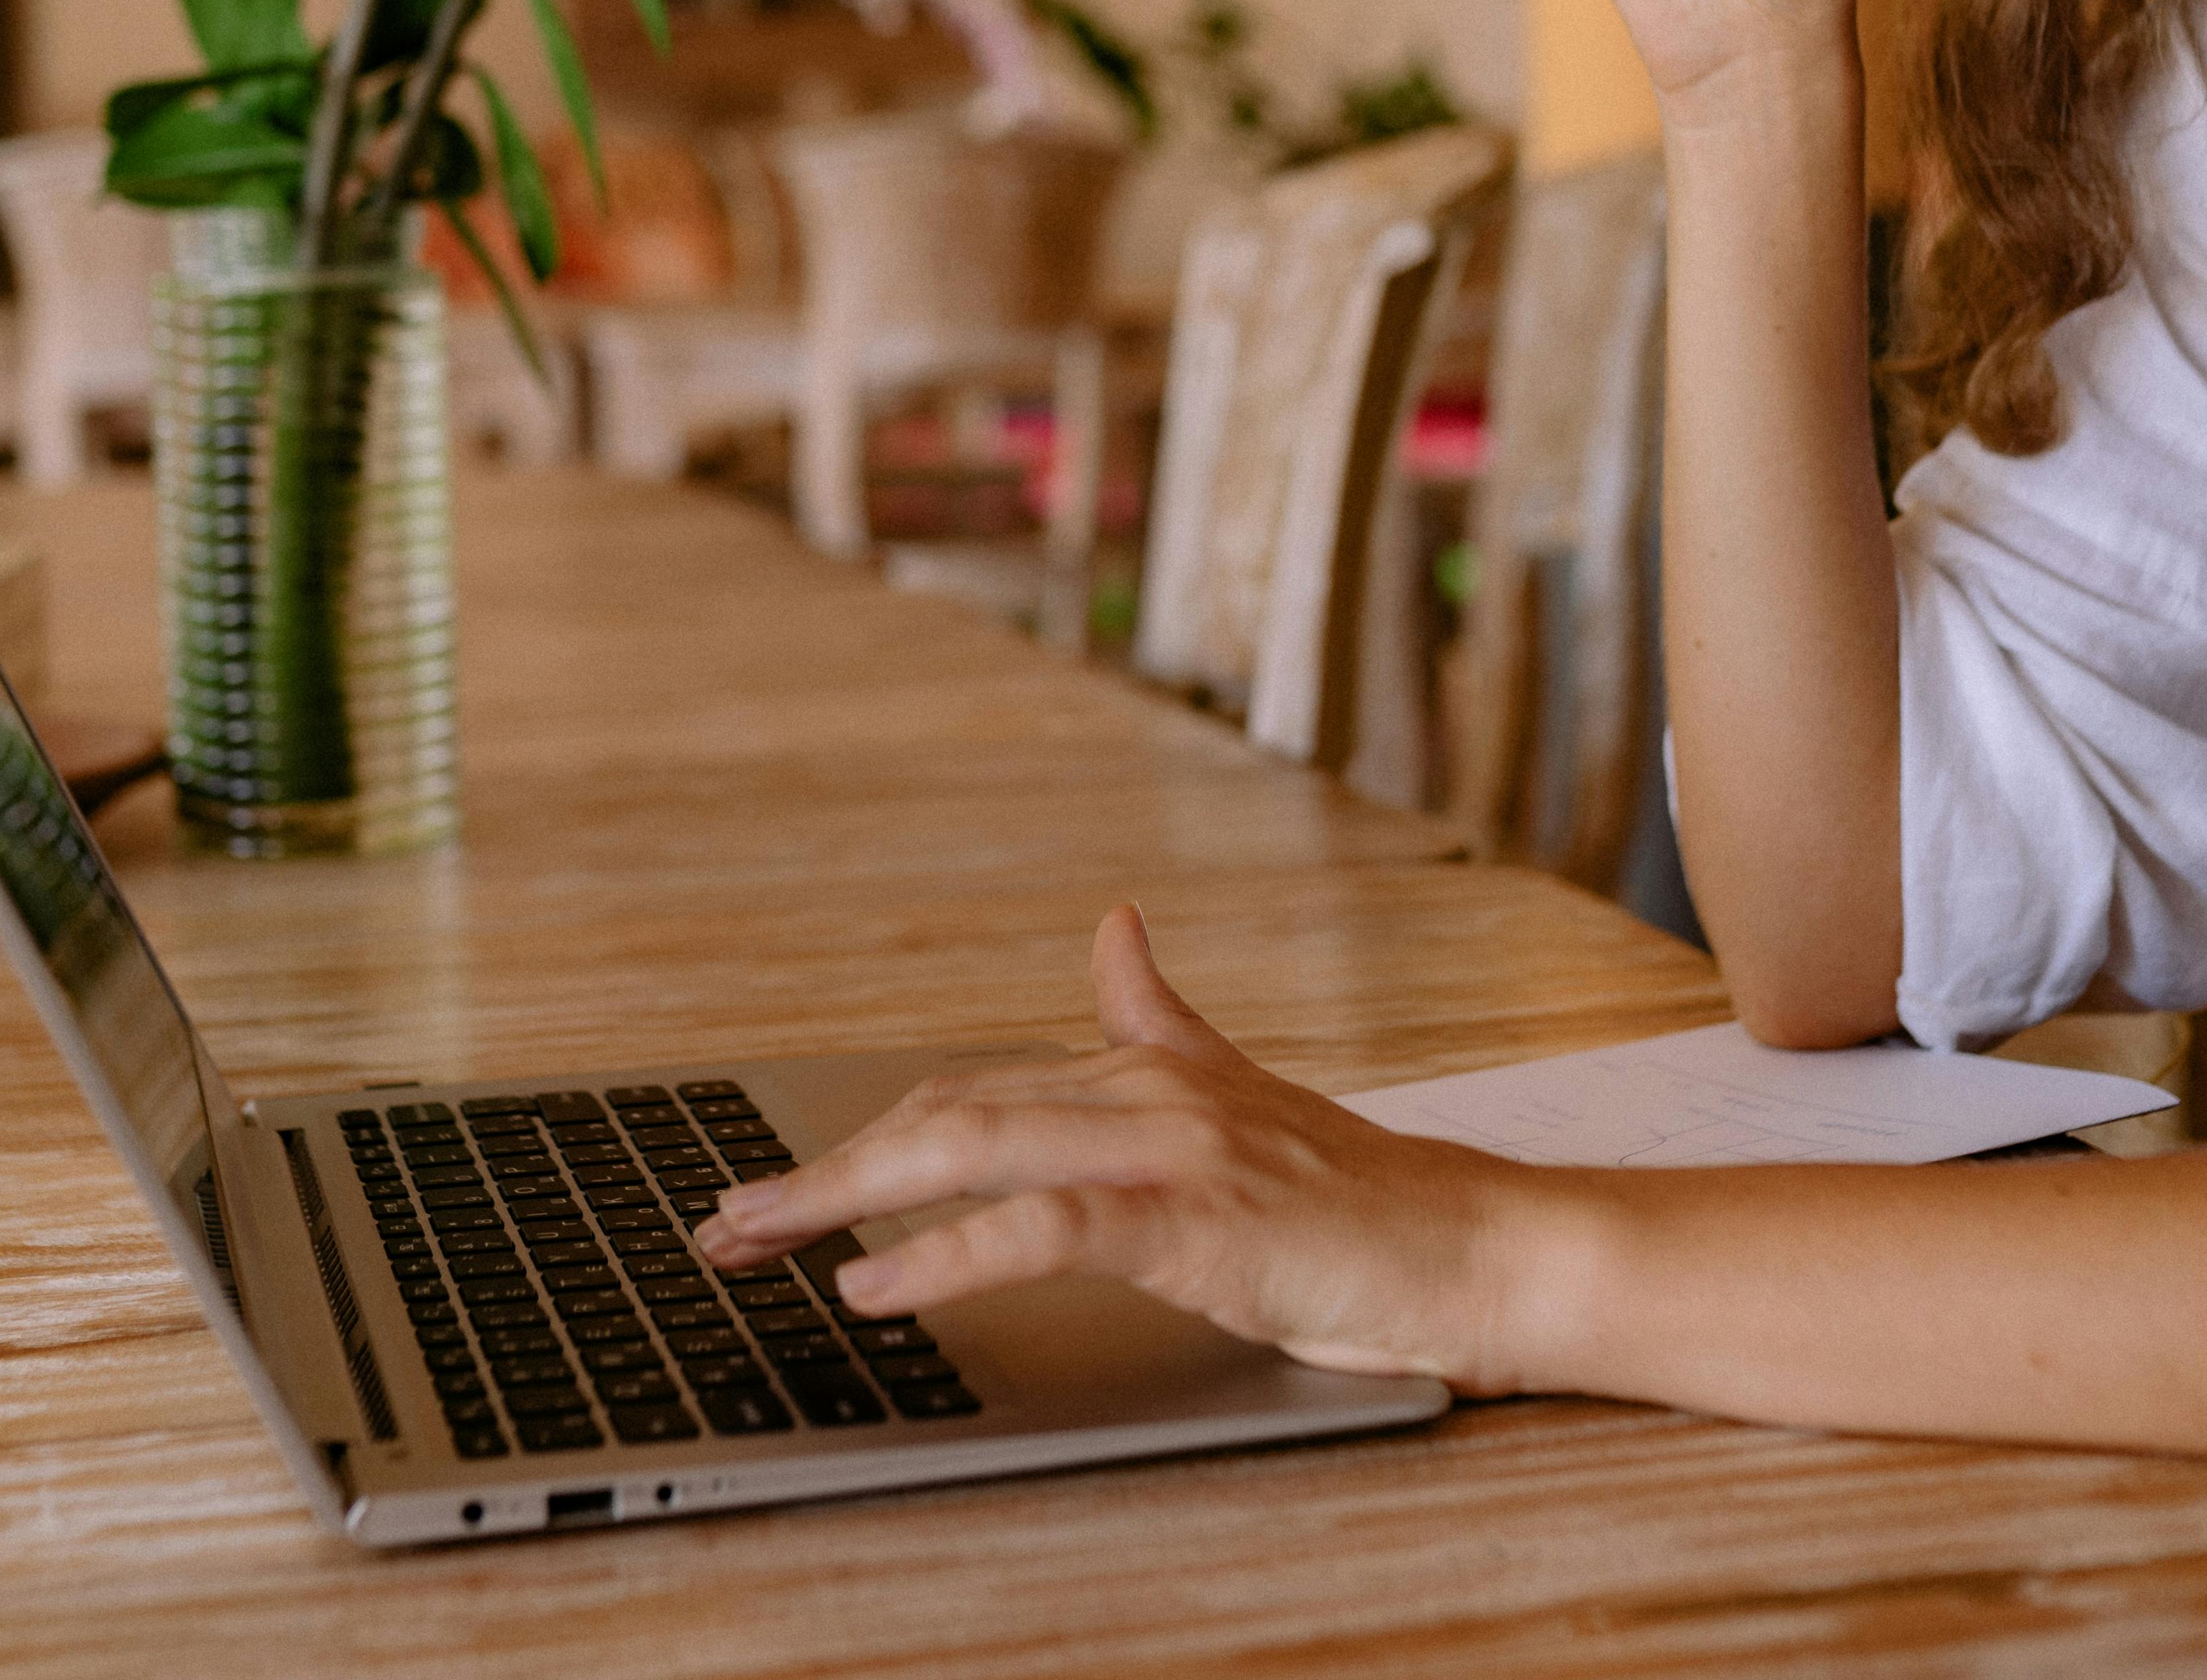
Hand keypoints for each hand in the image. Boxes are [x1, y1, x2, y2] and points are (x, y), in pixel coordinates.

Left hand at [690, 905, 1563, 1388]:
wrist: (1477, 1246)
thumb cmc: (1361, 1202)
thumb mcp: (1243, 1099)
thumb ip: (1163, 1018)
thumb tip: (1114, 924)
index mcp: (1149, 1072)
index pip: (972, 1088)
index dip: (868, 1125)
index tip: (779, 1175)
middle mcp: (1147, 1094)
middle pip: (946, 1109)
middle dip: (826, 1163)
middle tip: (729, 1218)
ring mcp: (1171, 1150)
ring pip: (975, 1146)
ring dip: (849, 1192)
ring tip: (762, 1237)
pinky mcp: (1193, 1220)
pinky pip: (1045, 1223)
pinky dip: (947, 1252)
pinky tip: (877, 1283)